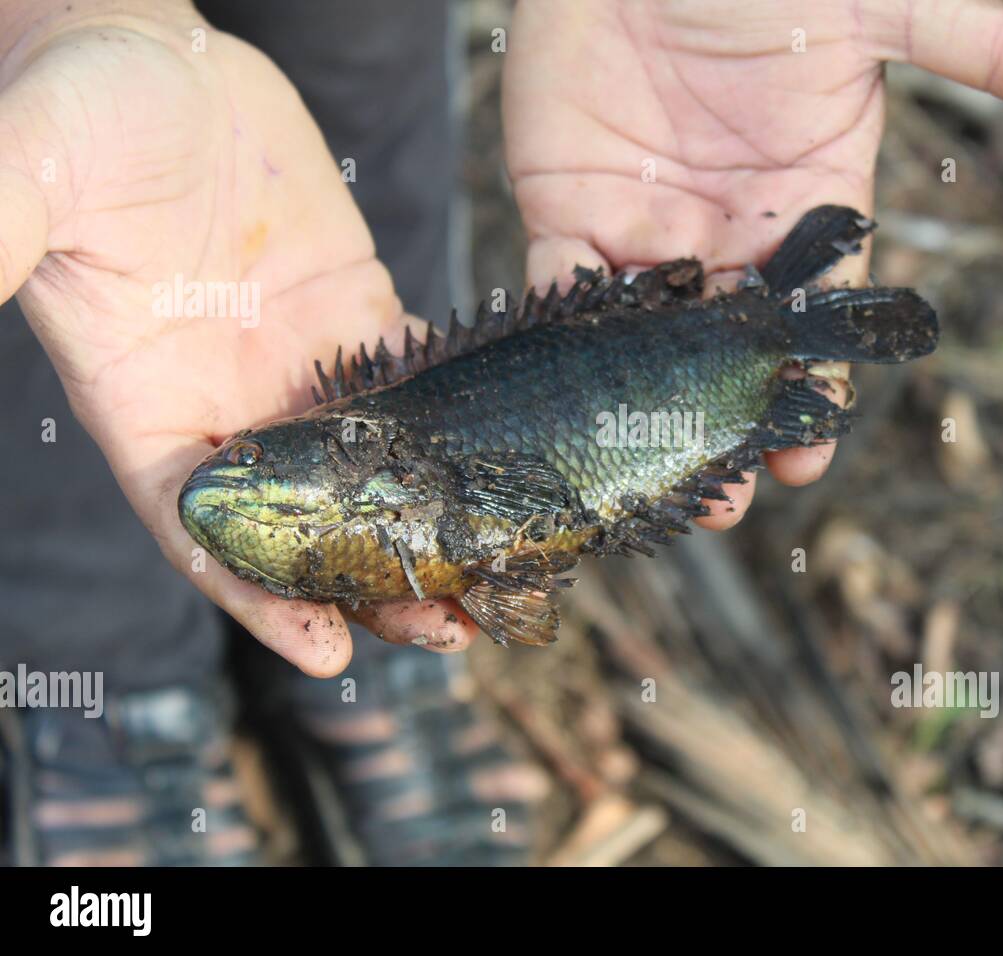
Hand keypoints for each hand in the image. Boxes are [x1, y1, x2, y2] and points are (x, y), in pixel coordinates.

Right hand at [0, 0, 475, 674]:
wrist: (145, 53)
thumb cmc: (73, 106)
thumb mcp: (31, 167)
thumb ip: (3, 229)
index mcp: (145, 404)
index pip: (203, 530)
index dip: (261, 597)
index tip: (328, 653)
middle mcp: (228, 404)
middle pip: (306, 524)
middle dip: (371, 584)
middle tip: (450, 629)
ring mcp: (296, 365)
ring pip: (372, 474)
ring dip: (428, 528)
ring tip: (495, 574)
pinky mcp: (353, 313)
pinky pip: (416, 391)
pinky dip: (459, 436)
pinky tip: (509, 468)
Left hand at [503, 0, 1002, 524]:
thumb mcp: (879, 8)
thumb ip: (976, 42)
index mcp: (807, 205)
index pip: (813, 318)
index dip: (810, 388)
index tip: (807, 453)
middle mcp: (728, 231)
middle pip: (730, 352)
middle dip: (727, 424)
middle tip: (726, 497)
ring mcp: (648, 225)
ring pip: (647, 342)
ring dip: (647, 412)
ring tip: (655, 479)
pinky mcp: (568, 206)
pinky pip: (564, 287)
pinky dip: (567, 340)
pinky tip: (576, 400)